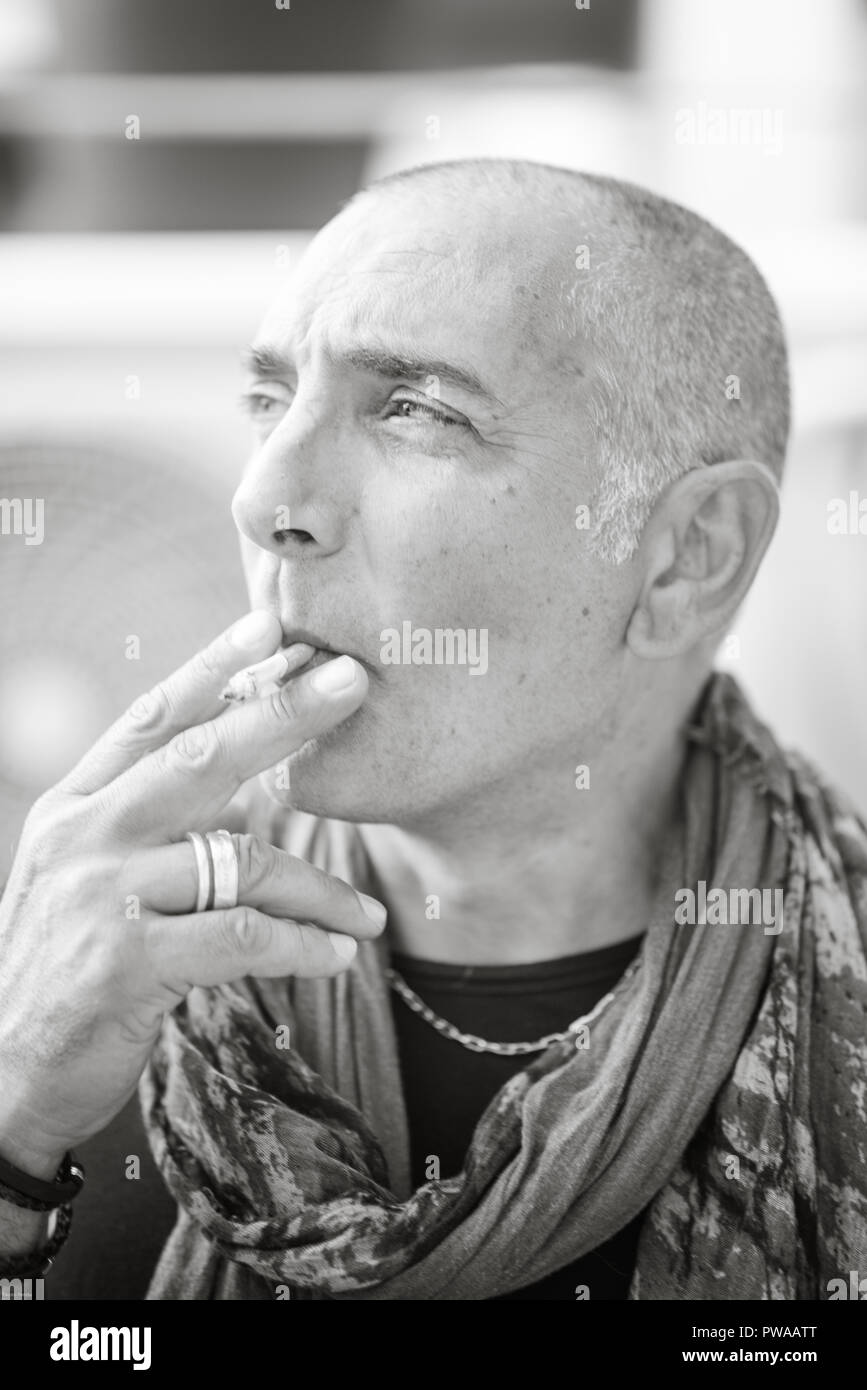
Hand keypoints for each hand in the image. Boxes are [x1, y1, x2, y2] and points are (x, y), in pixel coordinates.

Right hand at [0, 611, 382, 1175]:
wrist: (2, 1070)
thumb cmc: (66, 964)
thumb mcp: (86, 875)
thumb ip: (145, 822)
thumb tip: (240, 776)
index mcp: (77, 805)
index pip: (151, 717)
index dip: (212, 667)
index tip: (271, 626)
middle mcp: (85, 835)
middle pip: (200, 756)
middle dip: (283, 713)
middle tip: (352, 681)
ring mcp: (102, 896)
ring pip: (241, 859)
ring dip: (318, 888)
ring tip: (365, 916)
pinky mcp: (125, 963)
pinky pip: (243, 937)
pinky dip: (301, 943)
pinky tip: (335, 953)